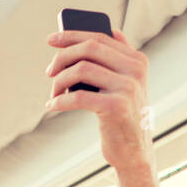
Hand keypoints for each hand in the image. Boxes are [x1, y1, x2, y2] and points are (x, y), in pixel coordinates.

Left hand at [44, 28, 153, 175]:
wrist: (134, 152)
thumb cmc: (122, 117)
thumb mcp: (124, 85)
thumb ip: (116, 60)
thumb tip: (97, 34)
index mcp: (137, 60)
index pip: (100, 37)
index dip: (72, 35)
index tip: (51, 40)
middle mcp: (136, 70)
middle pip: (89, 48)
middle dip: (62, 57)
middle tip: (49, 72)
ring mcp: (128, 88)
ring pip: (81, 69)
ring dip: (59, 81)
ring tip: (53, 94)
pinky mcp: (117, 107)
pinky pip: (78, 96)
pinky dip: (60, 101)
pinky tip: (52, 106)